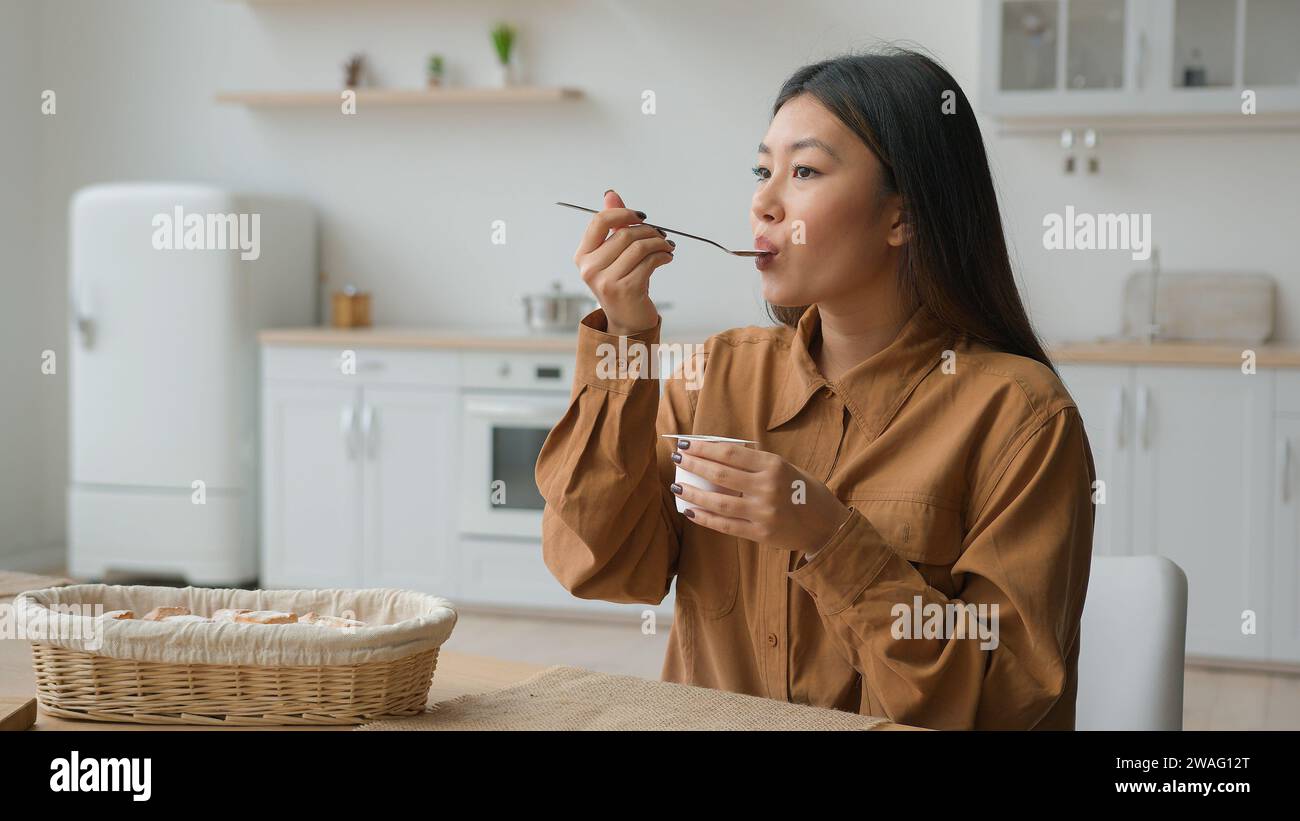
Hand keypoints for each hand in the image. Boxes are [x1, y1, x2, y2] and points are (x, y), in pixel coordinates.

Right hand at [573, 189, 674, 335]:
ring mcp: (605, 281)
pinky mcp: (625, 290)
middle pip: (624, 234)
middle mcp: (589, 269)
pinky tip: (667, 258)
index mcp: (582, 256)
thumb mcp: (614, 253)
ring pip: (639, 247)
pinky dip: (663, 256)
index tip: (641, 217)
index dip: (623, 213)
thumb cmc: (622, 283)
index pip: (599, 221)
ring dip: (659, 243)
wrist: (628, 320)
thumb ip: (612, 224)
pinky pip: (649, 262)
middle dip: (649, 231)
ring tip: (667, 246)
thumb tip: (611, 194)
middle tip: (661, 235)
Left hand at [669, 439, 851, 553]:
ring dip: (694, 493)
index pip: (730, 453)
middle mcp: (767, 487)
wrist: (826, 524)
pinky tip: (690, 510)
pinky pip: (726, 525)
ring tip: (676, 487)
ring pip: (719, 501)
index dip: (704, 447)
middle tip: (676, 458)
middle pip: (721, 473)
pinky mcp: (760, 533)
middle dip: (694, 464)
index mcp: (773, 465)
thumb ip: (756, 463)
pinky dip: (706, 518)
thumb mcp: (786, 468)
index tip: (686, 443)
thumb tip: (718, 455)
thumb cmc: (804, 491)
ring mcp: (763, 512)